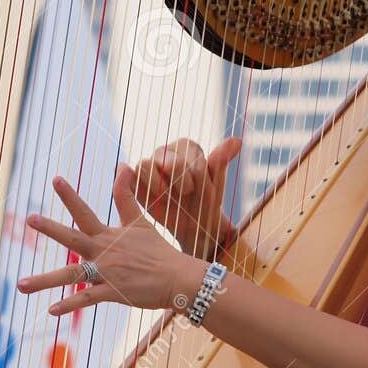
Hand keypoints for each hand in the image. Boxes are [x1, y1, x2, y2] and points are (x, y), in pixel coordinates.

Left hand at [18, 167, 199, 315]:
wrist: (177, 278)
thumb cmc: (158, 251)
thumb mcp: (140, 222)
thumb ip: (127, 196)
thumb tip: (124, 165)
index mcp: (108, 235)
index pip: (85, 211)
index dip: (70, 196)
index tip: (55, 179)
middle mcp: (103, 251)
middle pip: (72, 237)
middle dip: (50, 228)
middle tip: (29, 218)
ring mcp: (107, 273)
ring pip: (71, 275)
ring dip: (44, 280)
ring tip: (20, 285)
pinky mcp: (112, 292)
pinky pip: (86, 299)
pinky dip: (69, 304)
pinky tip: (51, 310)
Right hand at [132, 136, 241, 258]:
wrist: (193, 227)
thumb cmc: (206, 203)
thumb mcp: (215, 185)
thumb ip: (220, 161)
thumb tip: (236, 140)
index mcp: (188, 146)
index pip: (188, 154)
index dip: (194, 176)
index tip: (199, 189)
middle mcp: (167, 151)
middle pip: (168, 160)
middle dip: (180, 182)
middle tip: (186, 194)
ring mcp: (150, 164)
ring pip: (145, 164)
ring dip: (159, 186)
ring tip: (168, 197)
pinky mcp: (135, 179)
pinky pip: (130, 175)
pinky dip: (141, 186)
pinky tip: (155, 197)